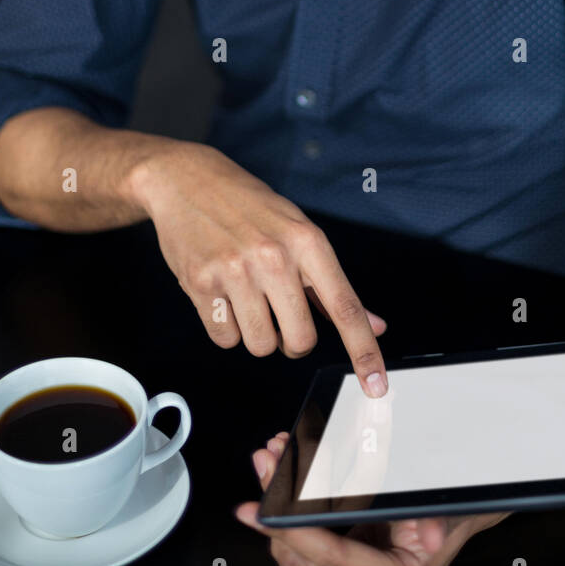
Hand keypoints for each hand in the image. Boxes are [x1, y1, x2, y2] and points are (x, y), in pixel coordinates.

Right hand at [133, 142, 387, 395]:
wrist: (188, 181)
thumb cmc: (249, 207)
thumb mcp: (298, 232)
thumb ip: (331, 285)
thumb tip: (374, 324)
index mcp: (307, 241)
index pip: (344, 306)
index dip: (364, 349)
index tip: (376, 385)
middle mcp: (274, 256)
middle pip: (301, 340)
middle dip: (292, 339)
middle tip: (280, 313)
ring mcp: (235, 271)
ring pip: (261, 346)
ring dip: (257, 334)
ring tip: (247, 297)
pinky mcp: (200, 284)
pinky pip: (225, 339)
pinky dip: (226, 327)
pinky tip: (222, 295)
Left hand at [235, 431, 509, 565]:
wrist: (456, 517)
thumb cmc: (452, 517)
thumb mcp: (451, 513)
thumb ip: (437, 521)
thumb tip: (430, 535)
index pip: (334, 557)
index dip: (299, 535)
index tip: (267, 514)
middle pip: (302, 555)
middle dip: (275, 510)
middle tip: (265, 466)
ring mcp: (346, 563)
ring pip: (294, 548)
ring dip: (276, 503)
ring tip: (271, 460)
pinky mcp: (339, 548)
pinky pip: (302, 536)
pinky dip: (286, 505)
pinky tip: (282, 471)